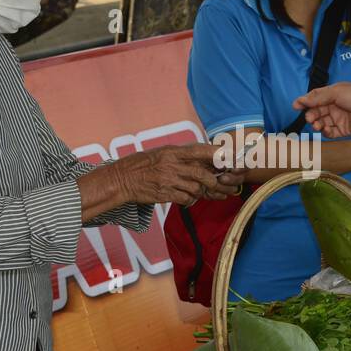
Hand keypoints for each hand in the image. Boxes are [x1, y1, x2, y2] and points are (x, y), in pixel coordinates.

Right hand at [116, 145, 243, 206]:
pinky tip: (189, 199)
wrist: (121, 180)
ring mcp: (169, 180)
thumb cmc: (141, 165)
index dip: (218, 155)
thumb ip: (180, 155)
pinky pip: (186, 199)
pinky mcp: (165, 194)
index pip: (201, 151)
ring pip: (196, 188)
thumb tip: (203, 156)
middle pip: (203, 174)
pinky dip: (191, 200)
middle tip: (223, 185)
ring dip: (203, 192)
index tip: (229, 159)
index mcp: (172, 151)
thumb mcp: (161, 153)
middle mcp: (172, 165)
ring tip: (206, 193)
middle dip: (216, 182)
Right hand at [294, 82, 350, 136]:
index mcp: (332, 95)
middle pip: (317, 112)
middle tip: (310, 118)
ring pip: (322, 123)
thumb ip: (317, 97)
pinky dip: (326, 132)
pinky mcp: (343, 129)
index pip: (315, 98)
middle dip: (311, 115)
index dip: (305, 102)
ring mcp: (339, 118)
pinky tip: (325, 130)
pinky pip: (331, 132)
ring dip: (317, 124)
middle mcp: (335, 106)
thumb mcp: (334, 92)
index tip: (296, 106)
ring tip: (317, 125)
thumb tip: (301, 100)